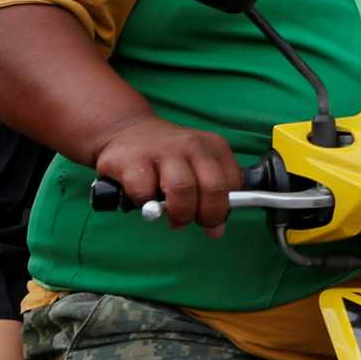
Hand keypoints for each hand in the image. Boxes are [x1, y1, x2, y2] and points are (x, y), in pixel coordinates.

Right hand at [92, 115, 241, 239]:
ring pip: (182, 190)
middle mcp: (192, 145)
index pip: (234, 185)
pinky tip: (144, 198)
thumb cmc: (167, 156)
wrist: (126, 129)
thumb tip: (216, 230)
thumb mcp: (197, 167)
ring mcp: (163, 150)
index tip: (210, 218)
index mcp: (214, 147)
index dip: (223, 209)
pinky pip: (144, 192)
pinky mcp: (133, 160)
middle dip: (206, 215)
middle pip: (213, 188)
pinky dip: (145, 204)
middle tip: (192, 220)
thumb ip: (212, 195)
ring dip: (178, 212)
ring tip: (169, 214)